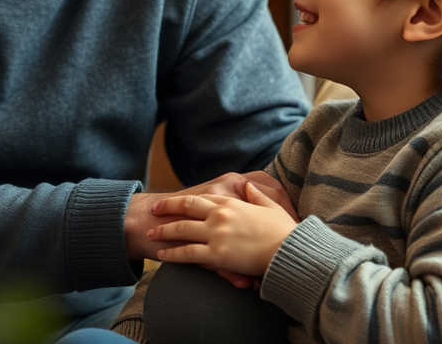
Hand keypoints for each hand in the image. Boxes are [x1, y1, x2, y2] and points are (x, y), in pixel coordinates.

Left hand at [147, 182, 297, 276]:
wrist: (290, 251)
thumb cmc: (284, 231)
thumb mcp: (271, 206)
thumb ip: (257, 195)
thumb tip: (248, 185)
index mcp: (231, 202)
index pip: (199, 199)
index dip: (181, 200)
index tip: (168, 202)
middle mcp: (219, 215)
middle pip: (185, 208)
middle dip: (166, 209)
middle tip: (153, 211)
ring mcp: (216, 233)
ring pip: (181, 231)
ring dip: (163, 232)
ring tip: (150, 235)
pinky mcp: (217, 254)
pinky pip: (188, 254)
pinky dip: (172, 254)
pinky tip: (161, 256)